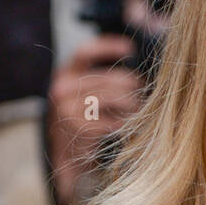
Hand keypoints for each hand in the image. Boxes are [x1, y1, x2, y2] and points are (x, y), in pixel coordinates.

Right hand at [48, 35, 143, 204]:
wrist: (69, 157)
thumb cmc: (86, 122)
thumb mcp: (87, 94)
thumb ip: (102, 78)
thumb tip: (135, 64)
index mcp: (65, 74)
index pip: (85, 51)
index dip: (108, 46)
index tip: (130, 48)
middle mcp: (62, 88)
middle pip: (107, 78)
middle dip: (131, 85)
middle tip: (143, 91)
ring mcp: (67, 108)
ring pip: (112, 98)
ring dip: (131, 104)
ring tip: (140, 109)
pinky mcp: (78, 128)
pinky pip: (111, 120)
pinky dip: (124, 123)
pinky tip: (130, 126)